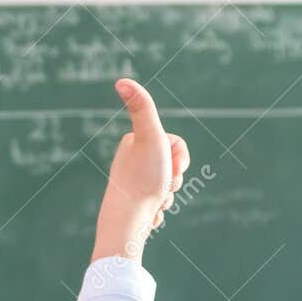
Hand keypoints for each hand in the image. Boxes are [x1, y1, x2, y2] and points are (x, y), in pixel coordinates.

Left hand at [92, 79, 189, 263]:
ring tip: (155, 202)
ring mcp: (131, 183)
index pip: (175, 144)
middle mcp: (129, 160)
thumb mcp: (149, 137)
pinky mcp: (133, 204)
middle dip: (175, 178)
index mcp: (132, 142)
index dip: (181, 157)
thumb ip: (142, 106)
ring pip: (167, 185)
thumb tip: (120, 79)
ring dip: (168, 196)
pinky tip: (149, 215)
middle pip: (172, 165)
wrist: (127, 221)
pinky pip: (158, 204)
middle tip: (163, 187)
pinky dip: (158, 210)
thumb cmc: (142, 179)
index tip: (171, 167)